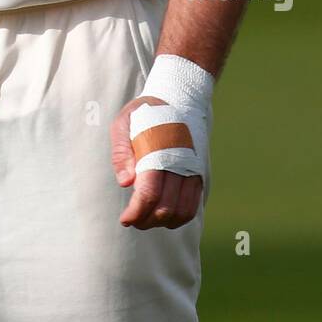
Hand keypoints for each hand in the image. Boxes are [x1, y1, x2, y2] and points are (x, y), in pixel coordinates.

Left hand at [110, 96, 203, 230]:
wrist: (180, 99)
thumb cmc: (145, 112)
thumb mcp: (124, 122)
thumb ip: (122, 152)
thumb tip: (125, 183)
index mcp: (159, 150)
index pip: (150, 194)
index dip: (136, 212)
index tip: (125, 219)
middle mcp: (180, 163)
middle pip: (166, 208)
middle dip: (146, 220)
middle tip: (132, 220)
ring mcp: (192, 170)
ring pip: (182, 212)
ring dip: (162, 222)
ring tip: (145, 218)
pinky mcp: (199, 175)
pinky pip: (193, 206)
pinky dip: (178, 217)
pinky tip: (162, 214)